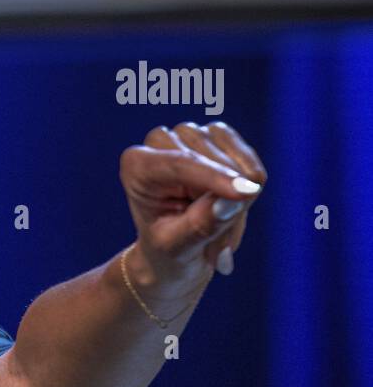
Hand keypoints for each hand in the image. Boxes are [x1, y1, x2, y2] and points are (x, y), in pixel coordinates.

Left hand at [119, 122, 267, 298]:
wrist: (173, 250)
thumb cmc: (167, 249)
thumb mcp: (177, 247)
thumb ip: (202, 223)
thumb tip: (236, 196)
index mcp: (136, 165)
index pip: (180, 164)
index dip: (215, 177)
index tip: (248, 192)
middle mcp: (160, 142)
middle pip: (213, 163)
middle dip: (225, 206)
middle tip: (217, 248)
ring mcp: (190, 135)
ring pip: (236, 162)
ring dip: (238, 203)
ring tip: (218, 233)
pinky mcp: (216, 136)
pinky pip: (249, 160)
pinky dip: (249, 189)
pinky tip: (229, 209)